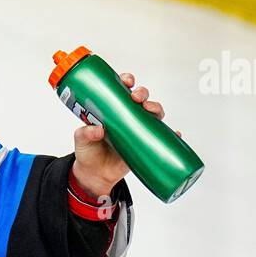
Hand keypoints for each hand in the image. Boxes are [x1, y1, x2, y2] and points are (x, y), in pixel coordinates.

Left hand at [71, 71, 177, 197]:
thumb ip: (85, 133)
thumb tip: (99, 129)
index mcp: (111, 110)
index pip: (121, 90)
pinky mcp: (144, 144)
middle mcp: (126, 116)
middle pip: (140, 99)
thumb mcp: (81, 140)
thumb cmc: (87, 153)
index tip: (127, 81)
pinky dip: (170, 134)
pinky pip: (161, 137)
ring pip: (152, 113)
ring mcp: (137, 129)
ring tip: (151, 110)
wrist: (94, 175)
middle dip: (142, 93)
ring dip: (155, 108)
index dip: (126, 81)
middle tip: (136, 97)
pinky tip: (174, 133)